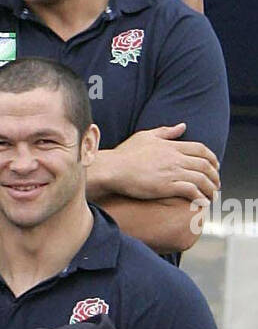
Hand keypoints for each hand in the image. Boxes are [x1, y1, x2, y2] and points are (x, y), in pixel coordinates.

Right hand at [96, 125, 219, 202]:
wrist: (113, 168)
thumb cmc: (125, 154)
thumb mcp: (146, 136)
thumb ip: (166, 131)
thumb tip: (182, 126)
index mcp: (172, 146)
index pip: (201, 149)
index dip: (212, 158)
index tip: (215, 166)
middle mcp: (175, 158)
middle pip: (205, 165)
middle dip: (214, 176)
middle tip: (216, 184)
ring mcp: (171, 172)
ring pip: (201, 179)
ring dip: (210, 189)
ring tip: (211, 197)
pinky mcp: (166, 186)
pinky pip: (190, 191)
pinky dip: (199, 197)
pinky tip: (201, 203)